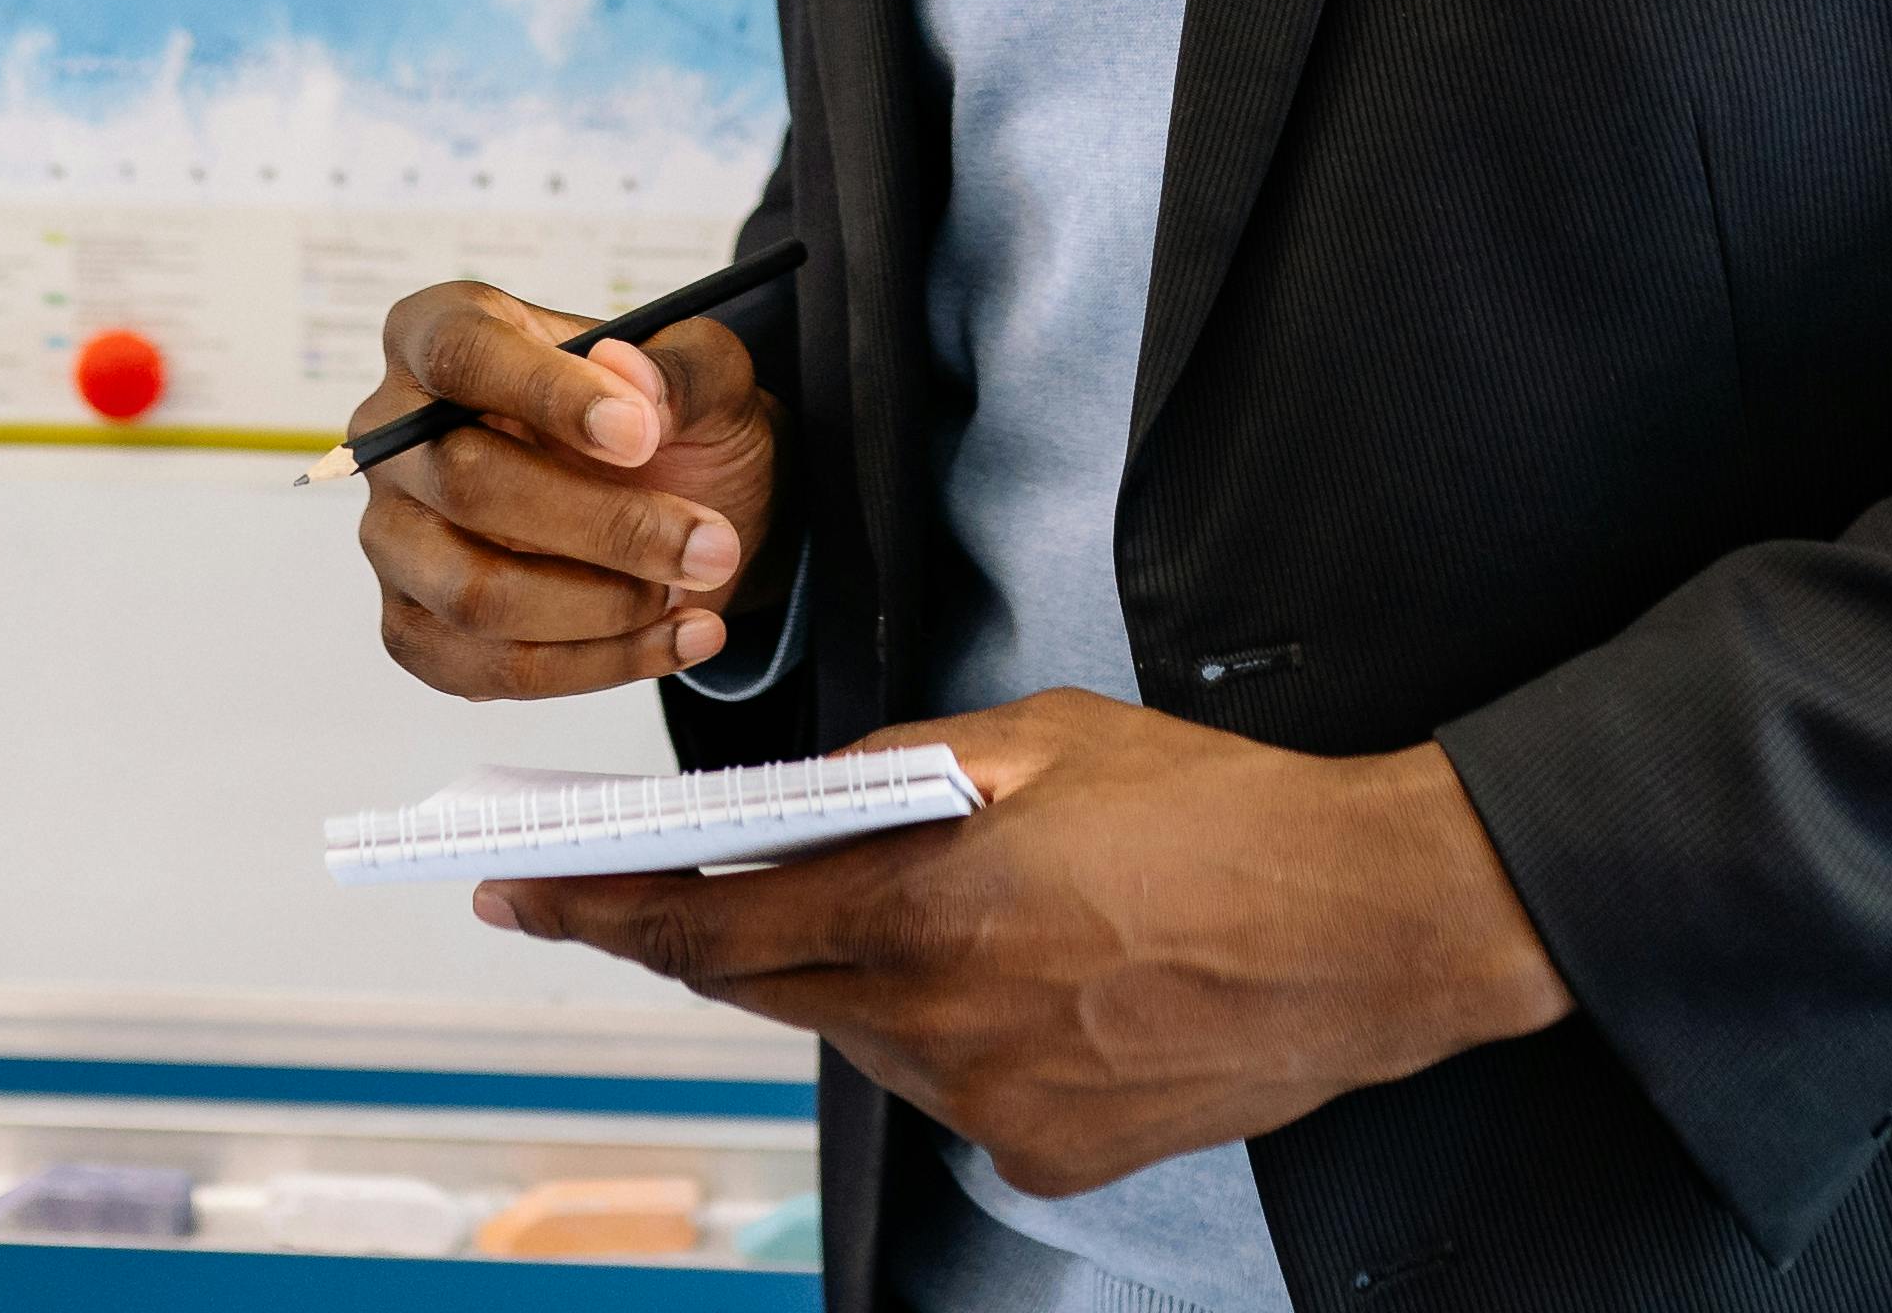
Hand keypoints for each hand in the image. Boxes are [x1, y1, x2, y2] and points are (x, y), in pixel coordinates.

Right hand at [352, 280, 780, 698]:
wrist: (682, 502)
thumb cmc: (667, 418)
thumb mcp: (705, 369)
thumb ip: (679, 367)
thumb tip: (630, 380)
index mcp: (440, 333)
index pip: (460, 354)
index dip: (547, 395)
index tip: (640, 436)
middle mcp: (395, 437)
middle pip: (466, 482)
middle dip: (606, 526)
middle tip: (710, 545)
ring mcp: (395, 538)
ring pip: (474, 593)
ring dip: (603, 608)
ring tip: (692, 592)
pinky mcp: (415, 626)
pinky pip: (487, 668)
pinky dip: (595, 665)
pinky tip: (674, 638)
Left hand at [467, 691, 1572, 1193]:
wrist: (1372, 926)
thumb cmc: (1227, 810)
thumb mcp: (1048, 738)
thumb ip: (910, 770)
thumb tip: (815, 794)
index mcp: (927, 909)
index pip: (710, 923)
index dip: (601, 909)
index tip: (519, 893)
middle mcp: (942, 1024)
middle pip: (765, 990)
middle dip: (693, 941)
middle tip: (630, 895)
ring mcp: (994, 1106)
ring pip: (863, 1039)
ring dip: (850, 978)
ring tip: (920, 910)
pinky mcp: (1052, 1154)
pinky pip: (955, 1090)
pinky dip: (955, 1033)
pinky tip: (1033, 978)